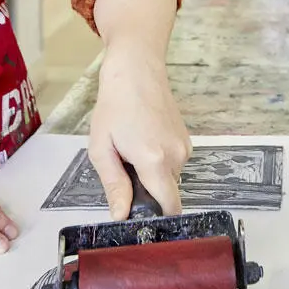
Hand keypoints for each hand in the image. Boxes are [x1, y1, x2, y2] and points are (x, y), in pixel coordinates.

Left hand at [89, 43, 191, 218]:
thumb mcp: (101, 148)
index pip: (169, 207)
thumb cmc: (115, 106)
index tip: (138, 213)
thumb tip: (121, 215)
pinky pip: (173, 163)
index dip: (155, 217)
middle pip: (166, 193)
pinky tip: (143, 141)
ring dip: (152, 174)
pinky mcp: (187, 139)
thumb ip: (114, 185)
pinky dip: (159, 161)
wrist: (135, 71)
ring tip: (132, 149)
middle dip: (147, 190)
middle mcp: (177, 156)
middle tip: (124, 168)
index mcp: (154, 160)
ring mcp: (185, 147)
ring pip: (169, 178)